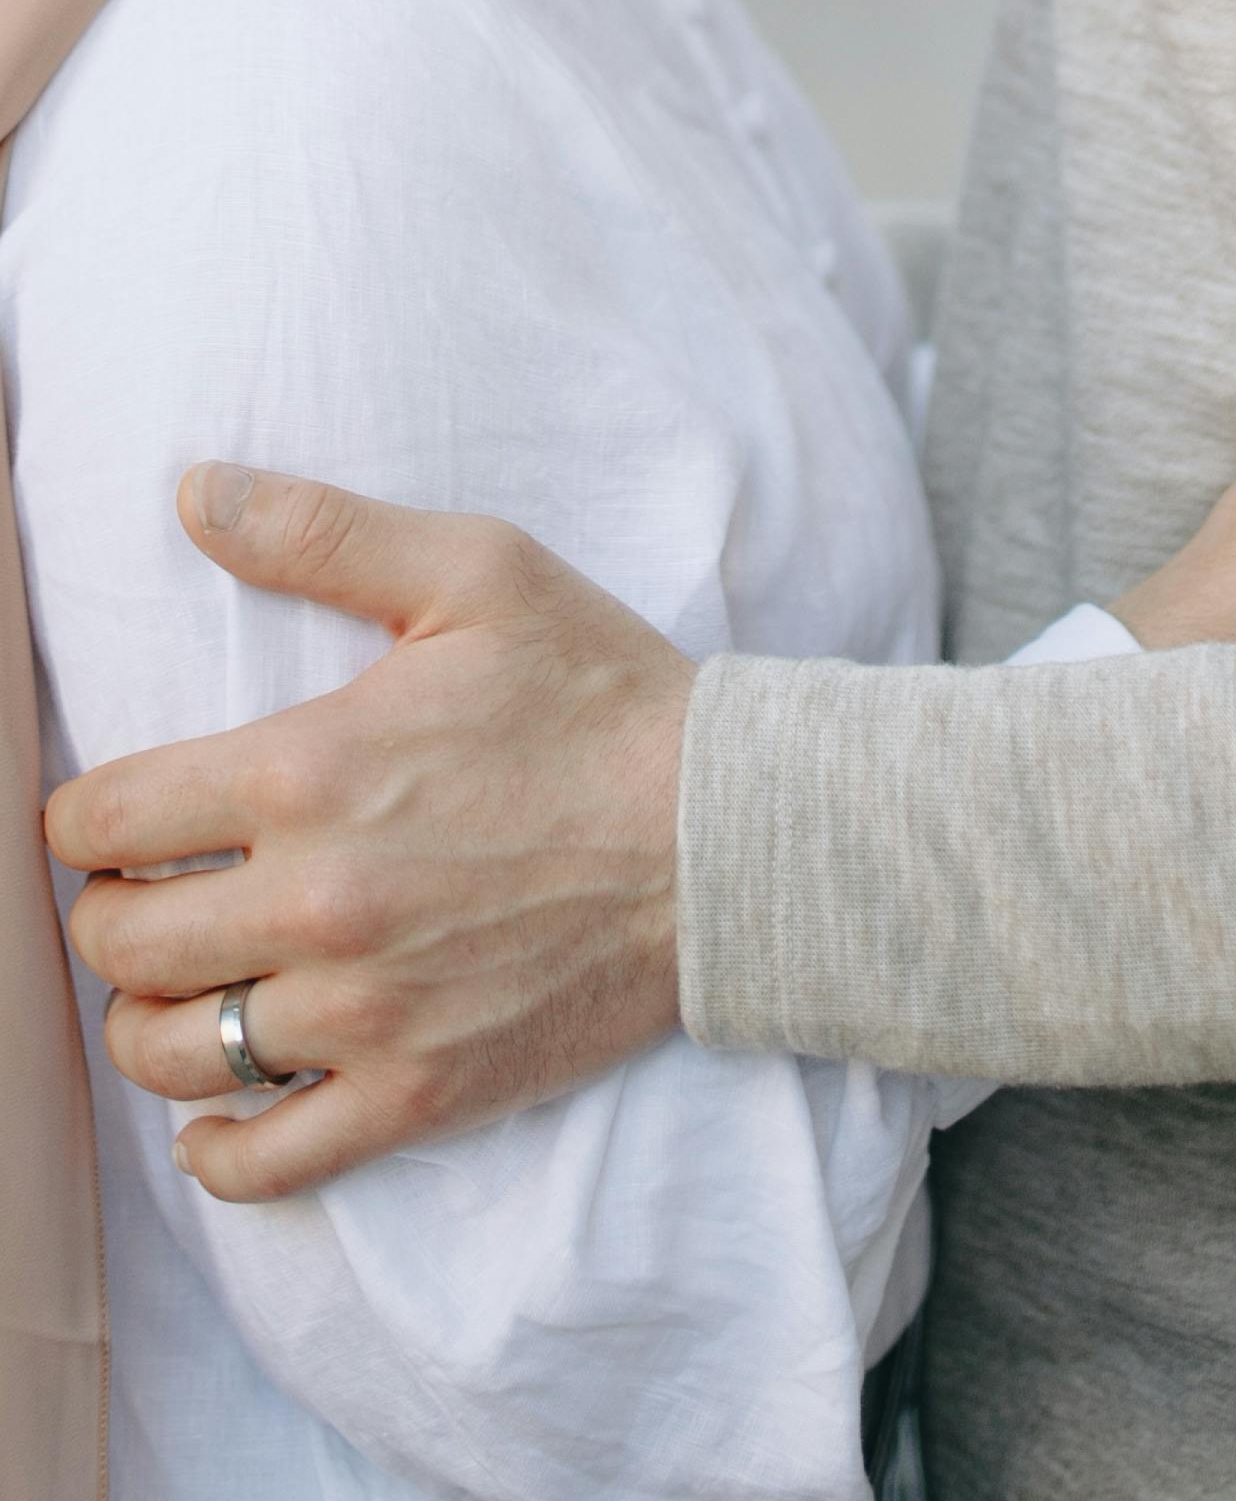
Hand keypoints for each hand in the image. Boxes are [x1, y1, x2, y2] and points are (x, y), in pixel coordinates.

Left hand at [43, 465, 693, 1202]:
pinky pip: (264, 1161)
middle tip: (155, 886)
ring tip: (190, 978)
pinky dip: (216, 1148)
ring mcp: (364, 1015)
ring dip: (153, 1015)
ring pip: (169, 1050)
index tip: (114, 813)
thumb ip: (321, 531)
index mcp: (307, 773)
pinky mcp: (418, 1093)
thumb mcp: (476, 572)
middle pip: (116, 939)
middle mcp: (315, 905)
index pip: (103, 819)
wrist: (729, 835)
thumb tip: (195, 491)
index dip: (88, 814)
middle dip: (113, 907)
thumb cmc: (603, 697)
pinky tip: (217, 1109)